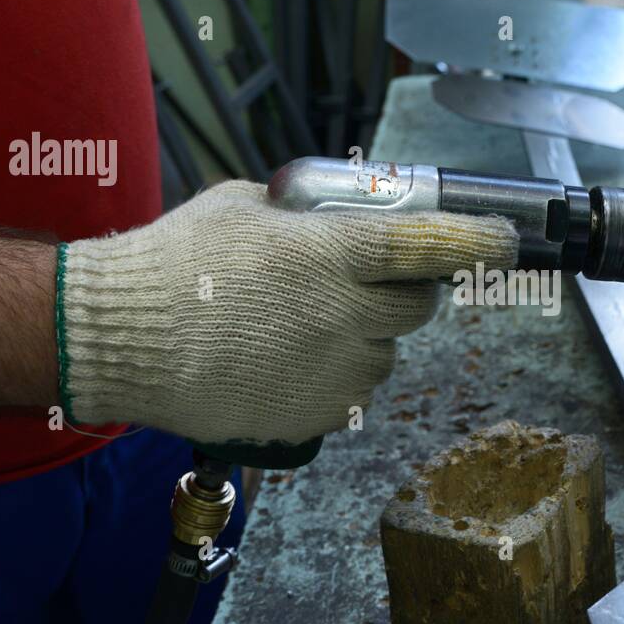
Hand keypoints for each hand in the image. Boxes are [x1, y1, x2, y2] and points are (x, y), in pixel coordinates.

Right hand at [57, 180, 517, 444]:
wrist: (119, 339)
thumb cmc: (175, 261)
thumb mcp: (245, 208)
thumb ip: (309, 217)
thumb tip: (343, 220)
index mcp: (334, 254)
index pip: (433, 246)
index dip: (477, 241)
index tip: (504, 240)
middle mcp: (346, 315)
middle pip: (420, 305)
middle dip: (404, 289)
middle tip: (365, 281)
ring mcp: (334, 371)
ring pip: (387, 352)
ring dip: (366, 336)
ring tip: (304, 326)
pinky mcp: (316, 415)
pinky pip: (352, 390)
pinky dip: (335, 374)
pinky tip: (285, 359)